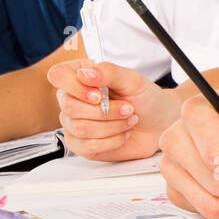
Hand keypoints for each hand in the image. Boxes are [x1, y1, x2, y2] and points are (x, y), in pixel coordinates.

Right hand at [48, 60, 175, 160]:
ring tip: (129, 119)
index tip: (98, 94)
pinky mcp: (82, 145)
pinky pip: (87, 146)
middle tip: (128, 108)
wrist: (161, 123)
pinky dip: (112, 140)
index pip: (58, 75)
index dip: (74, 86)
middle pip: (69, 107)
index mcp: (81, 77)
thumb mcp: (133, 79)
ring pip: (80, 128)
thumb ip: (109, 72)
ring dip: (113, 125)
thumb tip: (85, 73)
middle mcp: (74, 100)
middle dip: (106, 110)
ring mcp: (75, 124)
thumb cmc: (147, 98)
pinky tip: (122, 133)